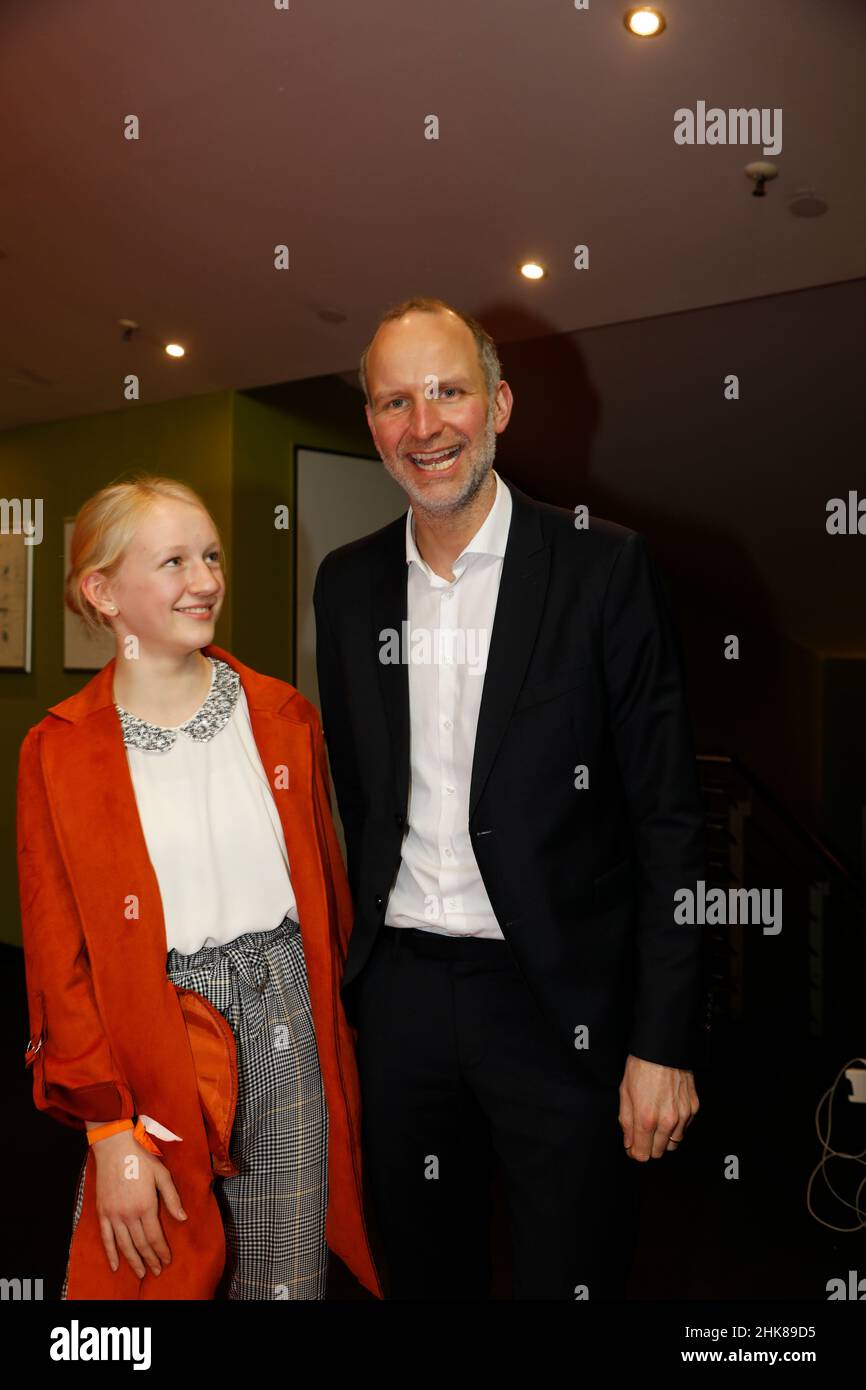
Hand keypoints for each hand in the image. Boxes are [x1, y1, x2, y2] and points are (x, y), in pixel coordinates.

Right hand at [90, 1129, 186, 1277]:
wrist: (114, 1147)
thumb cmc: (141, 1158)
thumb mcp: (162, 1174)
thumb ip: (172, 1198)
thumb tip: (183, 1218)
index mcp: (146, 1205)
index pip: (155, 1237)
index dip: (161, 1251)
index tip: (167, 1260)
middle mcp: (128, 1214)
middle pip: (140, 1244)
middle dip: (150, 1260)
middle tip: (157, 1271)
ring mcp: (113, 1215)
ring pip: (124, 1246)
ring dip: (133, 1261)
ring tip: (141, 1274)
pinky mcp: (102, 1212)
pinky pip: (106, 1238)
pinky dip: (111, 1254)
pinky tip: (116, 1266)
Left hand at [618, 1054, 698, 1160]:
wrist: (663, 1049)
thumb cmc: (641, 1067)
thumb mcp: (625, 1094)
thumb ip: (626, 1123)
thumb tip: (629, 1144)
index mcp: (646, 1118)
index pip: (642, 1154)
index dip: (635, 1152)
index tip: (632, 1146)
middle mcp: (667, 1121)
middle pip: (658, 1152)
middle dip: (649, 1146)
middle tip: (642, 1132)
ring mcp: (682, 1115)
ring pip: (673, 1143)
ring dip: (663, 1138)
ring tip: (656, 1121)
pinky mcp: (693, 1108)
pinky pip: (684, 1128)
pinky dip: (676, 1126)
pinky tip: (668, 1111)